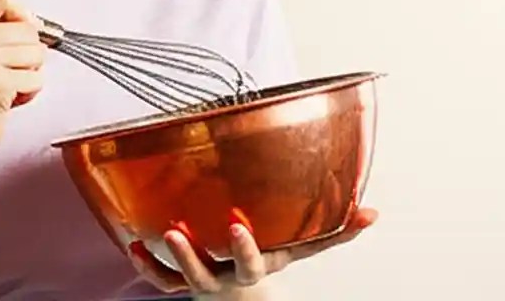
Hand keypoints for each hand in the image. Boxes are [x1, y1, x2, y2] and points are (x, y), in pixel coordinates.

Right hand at [0, 0, 45, 165]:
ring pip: (36, 52)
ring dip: (29, 72)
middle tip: (3, 68)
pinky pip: (36, 77)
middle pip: (27, 25)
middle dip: (26, 51)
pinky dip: (29, 91)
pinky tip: (6, 99)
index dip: (17, 14)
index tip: (10, 32)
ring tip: (4, 83)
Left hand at [128, 208, 377, 296]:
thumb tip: (372, 213)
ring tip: (156, 234)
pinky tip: (132, 245)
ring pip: (180, 279)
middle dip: (195, 256)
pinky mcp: (182, 285)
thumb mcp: (301, 253)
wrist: (248, 300)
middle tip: (179, 231)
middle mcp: (225, 281)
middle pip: (208, 275)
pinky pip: (160, 282)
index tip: (236, 226)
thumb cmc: (273, 265)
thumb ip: (335, 233)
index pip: (253, 264)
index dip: (245, 249)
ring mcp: (201, 284)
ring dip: (166, 259)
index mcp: (256, 272)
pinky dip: (146, 266)